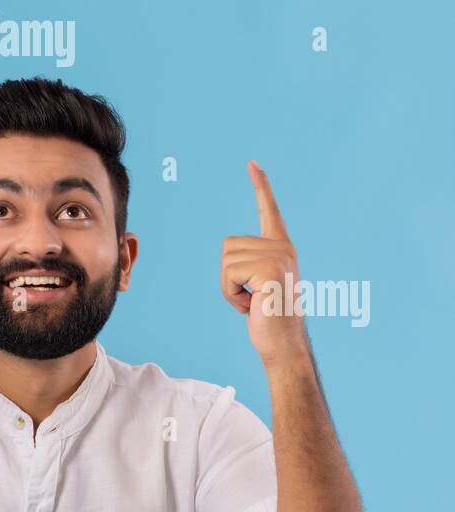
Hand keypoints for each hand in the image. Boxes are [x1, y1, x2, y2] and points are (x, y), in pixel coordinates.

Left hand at [220, 161, 308, 365]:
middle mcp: (282, 247)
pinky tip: (252, 305)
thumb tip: (233, 256)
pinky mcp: (268, 270)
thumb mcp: (259, 285)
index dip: (261, 186)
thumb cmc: (270, 320)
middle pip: (228, 246)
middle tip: (252, 298)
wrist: (284, 347)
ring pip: (225, 261)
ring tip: (253, 302)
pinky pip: (228, 275)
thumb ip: (252, 265)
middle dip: (229, 277)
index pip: (269, 211)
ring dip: (229, 287)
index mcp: (281, 248)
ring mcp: (277, 257)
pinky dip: (231, 294)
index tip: (252, 164)